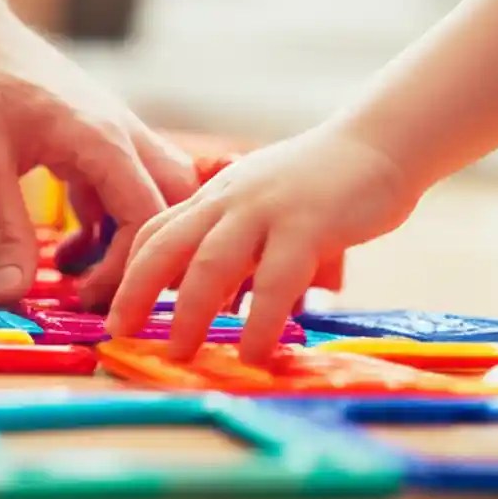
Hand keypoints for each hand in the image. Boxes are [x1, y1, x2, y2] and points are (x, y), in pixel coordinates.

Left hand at [0, 17, 198, 306]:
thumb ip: (4, 234)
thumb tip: (12, 300)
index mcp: (103, 140)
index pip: (147, 217)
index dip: (123, 270)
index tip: (82, 300)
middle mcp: (123, 135)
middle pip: (174, 202)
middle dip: (149, 256)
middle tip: (103, 296)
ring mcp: (115, 135)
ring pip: (156, 195)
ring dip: (129, 240)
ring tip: (81, 276)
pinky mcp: (97, 140)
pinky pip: (124, 188)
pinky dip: (108, 224)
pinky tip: (69, 248)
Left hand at [106, 126, 415, 362]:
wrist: (381, 142)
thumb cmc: (324, 184)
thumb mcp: (267, 209)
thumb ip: (244, 253)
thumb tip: (228, 308)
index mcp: (215, 197)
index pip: (155, 231)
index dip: (130, 273)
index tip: (116, 312)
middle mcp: (229, 200)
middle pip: (165, 246)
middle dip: (136, 293)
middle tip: (121, 335)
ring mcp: (265, 210)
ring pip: (210, 265)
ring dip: (189, 315)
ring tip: (179, 355)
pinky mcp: (308, 224)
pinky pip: (275, 281)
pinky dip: (259, 322)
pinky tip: (254, 353)